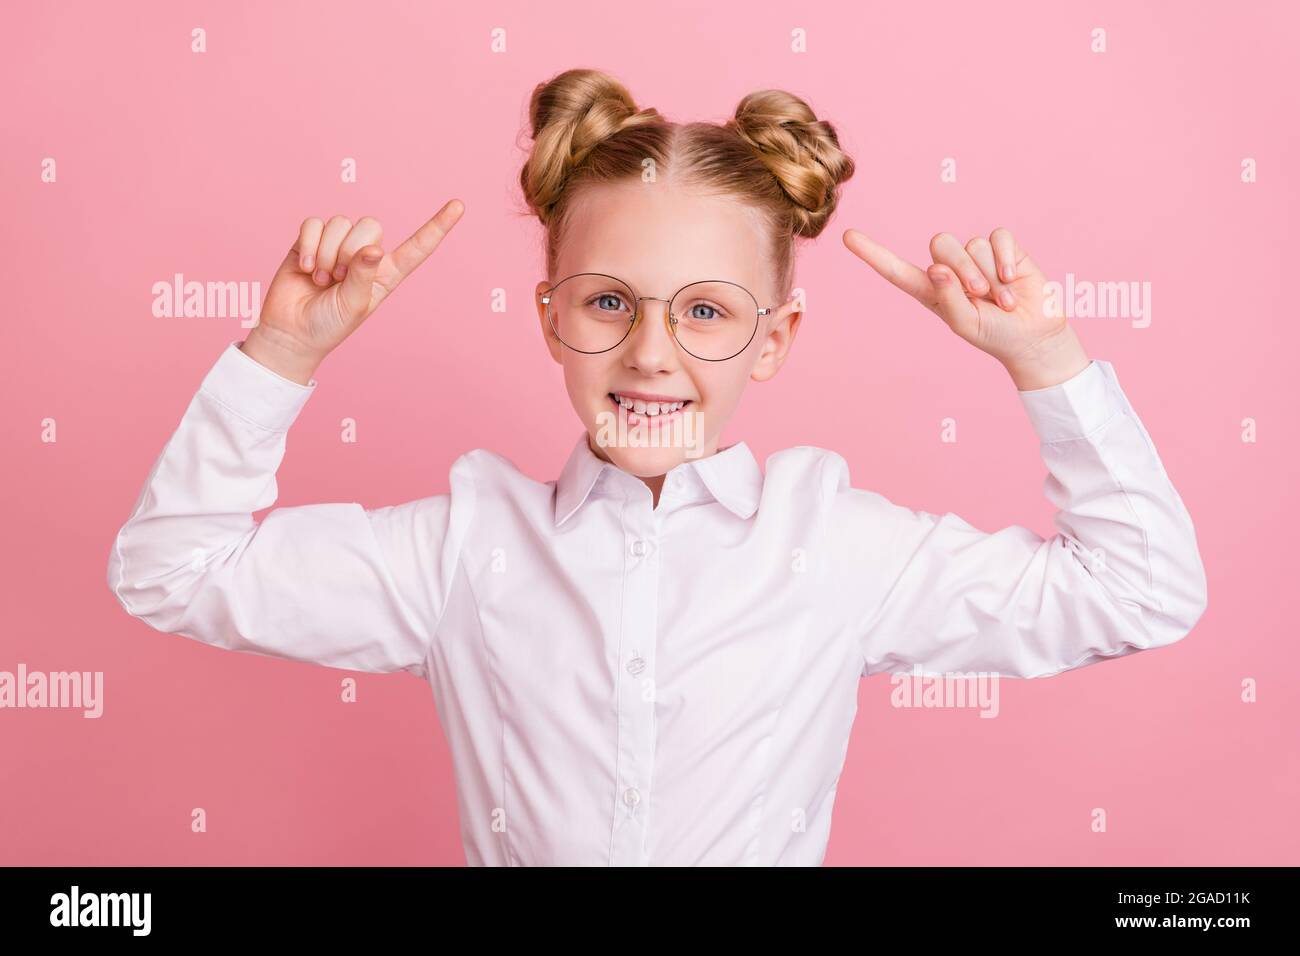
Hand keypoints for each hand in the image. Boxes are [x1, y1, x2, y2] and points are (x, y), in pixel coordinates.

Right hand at [242, 200, 465, 382]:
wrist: (291, 331)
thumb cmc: (329, 324)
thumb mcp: (353, 306)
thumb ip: (363, 276)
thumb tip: (372, 248)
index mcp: (385, 274)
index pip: (417, 247)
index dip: (437, 226)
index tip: (459, 205)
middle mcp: (365, 255)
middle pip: (370, 225)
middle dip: (349, 251)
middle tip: (336, 280)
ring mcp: (337, 245)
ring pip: (339, 223)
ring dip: (326, 253)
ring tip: (320, 279)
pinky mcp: (310, 240)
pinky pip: (313, 224)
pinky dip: (308, 245)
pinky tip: (305, 267)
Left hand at [842, 226, 1089, 389]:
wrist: (1032, 335)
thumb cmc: (994, 333)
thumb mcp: (966, 324)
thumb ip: (949, 298)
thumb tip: (936, 267)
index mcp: (931, 289)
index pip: (896, 270)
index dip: (873, 254)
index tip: (848, 237)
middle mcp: (950, 268)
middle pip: (940, 244)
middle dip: (963, 270)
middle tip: (980, 295)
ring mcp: (976, 255)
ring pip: (971, 244)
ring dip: (988, 274)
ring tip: (1001, 299)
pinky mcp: (1003, 248)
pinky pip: (997, 238)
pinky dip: (1005, 260)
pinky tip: (1011, 280)